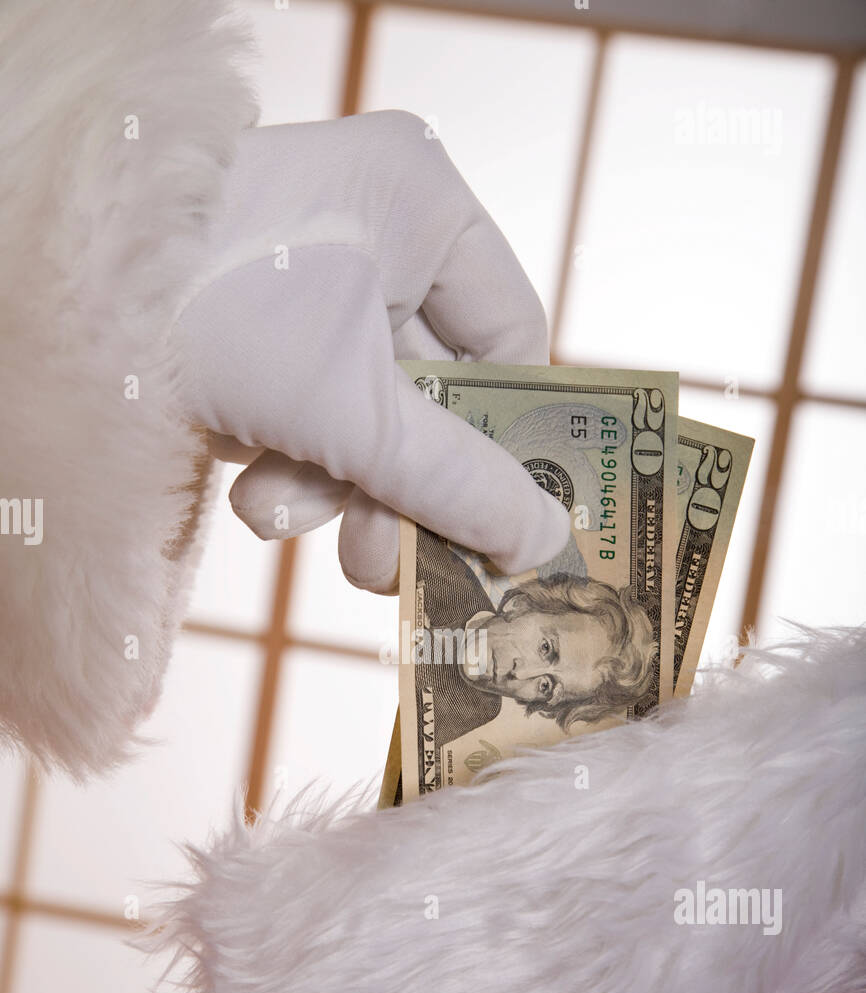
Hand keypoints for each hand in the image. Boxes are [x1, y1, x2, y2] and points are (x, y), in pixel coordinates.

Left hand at [171, 111, 569, 592]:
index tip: (502, 522)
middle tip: (394, 569)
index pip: (510, 341)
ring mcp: (309, 283)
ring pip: (368, 419)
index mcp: (423, 207)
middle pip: (436, 397)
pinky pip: (308, 414)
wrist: (51, 300)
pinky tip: (247, 491)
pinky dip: (286, 466)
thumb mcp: (354, 413)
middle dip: (403, 491)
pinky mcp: (256, 330)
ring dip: (335, 493)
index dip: (508, 442)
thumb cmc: (216, 313)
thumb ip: (458, 483)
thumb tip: (545, 544)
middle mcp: (374, 232)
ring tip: (283, 521)